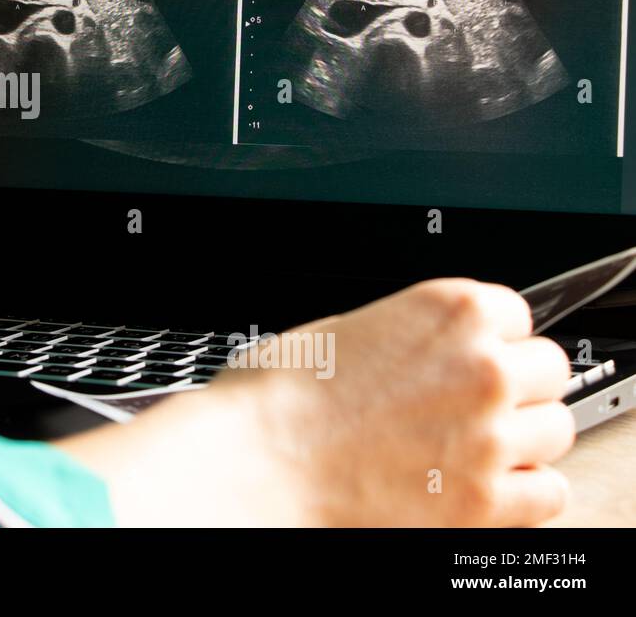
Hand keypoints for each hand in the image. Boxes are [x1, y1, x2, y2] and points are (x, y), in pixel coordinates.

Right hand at [57, 279, 574, 526]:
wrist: (254, 464)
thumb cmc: (276, 398)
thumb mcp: (343, 330)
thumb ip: (409, 336)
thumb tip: (427, 354)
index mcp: (446, 311)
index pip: (517, 314)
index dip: (489, 339)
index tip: (469, 357)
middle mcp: (481, 367)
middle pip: (548, 368)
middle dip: (514, 385)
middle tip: (471, 403)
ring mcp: (490, 435)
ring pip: (557, 428)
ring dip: (521, 437)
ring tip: (472, 446)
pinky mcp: (485, 500)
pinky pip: (548, 490)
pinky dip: (522, 491)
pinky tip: (480, 485)